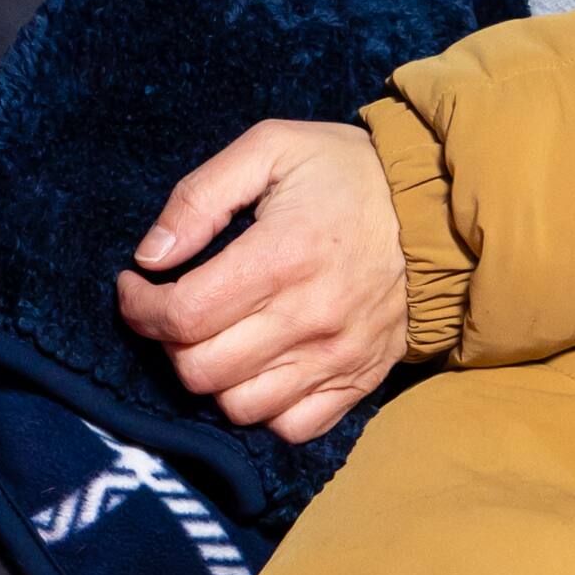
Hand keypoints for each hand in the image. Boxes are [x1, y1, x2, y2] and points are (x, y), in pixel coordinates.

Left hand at [116, 118, 408, 445]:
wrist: (439, 211)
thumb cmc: (348, 172)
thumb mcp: (271, 148)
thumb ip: (199, 198)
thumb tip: (150, 255)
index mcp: (282, 255)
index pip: (183, 315)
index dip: (140, 307)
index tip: (136, 284)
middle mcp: (309, 318)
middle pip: (200, 369)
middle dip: (165, 341)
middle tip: (171, 309)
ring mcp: (335, 358)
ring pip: (237, 406)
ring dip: (210, 376)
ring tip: (214, 337)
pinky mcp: (356, 382)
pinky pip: (290, 427)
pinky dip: (261, 407)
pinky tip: (256, 367)